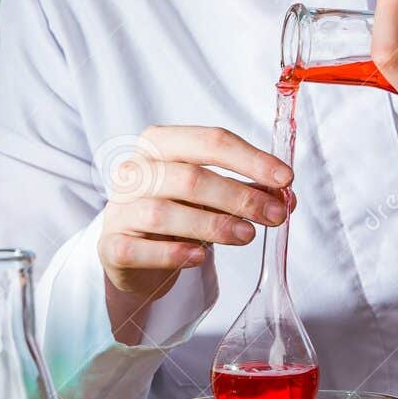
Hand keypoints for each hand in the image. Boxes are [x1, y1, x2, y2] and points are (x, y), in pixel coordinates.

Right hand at [98, 125, 292, 336]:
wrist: (134, 250)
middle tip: (274, 215)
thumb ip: (247, 191)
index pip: (210, 141)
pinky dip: (171, 253)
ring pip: (165, 212)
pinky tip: (199, 257)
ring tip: (247, 236)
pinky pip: (138, 250)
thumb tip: (285, 198)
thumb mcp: (213, 195)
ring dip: (213, 224)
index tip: (285, 178)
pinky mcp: (111, 245)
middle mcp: (134, 169)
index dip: (251, 159)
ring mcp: (119, 208)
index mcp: (160, 143)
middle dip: (239, 196)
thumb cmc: (178, 211)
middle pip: (190, 176)